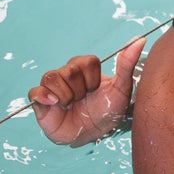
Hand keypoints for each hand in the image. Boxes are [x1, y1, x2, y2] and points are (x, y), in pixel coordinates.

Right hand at [27, 37, 144, 146]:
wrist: (95, 134)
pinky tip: (54, 104)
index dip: (92, 78)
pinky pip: (34, 92)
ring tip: (71, 105)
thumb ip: (127, 63)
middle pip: (69, 70)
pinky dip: (43, 96)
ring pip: (51, 78)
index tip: (96, 90)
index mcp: (85, 68)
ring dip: (65, 95)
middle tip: (84, 100)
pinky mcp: (42, 102)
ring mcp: (53, 88)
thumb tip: (139, 39)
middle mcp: (68, 75)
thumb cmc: (108, 110)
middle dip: (80, 89)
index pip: (85, 61)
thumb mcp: (121, 88)